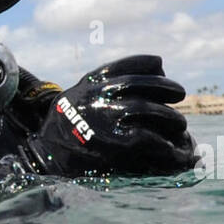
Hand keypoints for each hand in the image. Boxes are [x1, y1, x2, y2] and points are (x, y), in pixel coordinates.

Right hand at [25, 55, 196, 176]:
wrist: (44, 159)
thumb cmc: (61, 130)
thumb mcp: (73, 99)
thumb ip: (98, 87)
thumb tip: (136, 75)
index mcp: (87, 85)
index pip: (121, 65)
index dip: (144, 63)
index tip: (161, 65)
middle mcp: (96, 97)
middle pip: (139, 85)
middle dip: (164, 87)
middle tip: (180, 93)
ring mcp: (104, 118)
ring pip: (146, 110)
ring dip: (168, 116)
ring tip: (180, 123)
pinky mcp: (112, 144)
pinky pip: (146, 138)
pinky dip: (162, 143)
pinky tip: (172, 148)